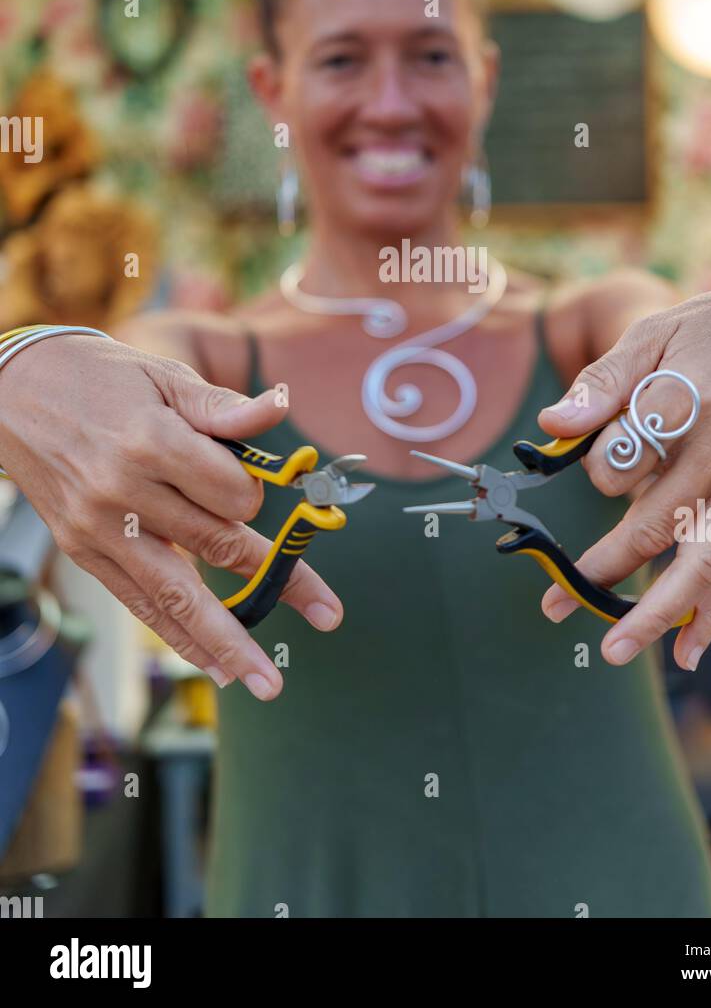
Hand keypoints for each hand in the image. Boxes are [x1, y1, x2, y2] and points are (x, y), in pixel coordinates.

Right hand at [0, 335, 343, 698]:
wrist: (15, 392)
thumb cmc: (103, 379)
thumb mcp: (164, 377)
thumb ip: (223, 407)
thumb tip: (282, 408)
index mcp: (150, 440)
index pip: (230, 491)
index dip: (255, 495)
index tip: (253, 486)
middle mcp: (123, 490)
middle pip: (217, 545)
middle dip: (279, 580)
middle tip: (330, 614)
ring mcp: (99, 527)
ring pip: (177, 594)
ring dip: (228, 641)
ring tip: (267, 682)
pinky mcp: (82, 550)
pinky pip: (138, 603)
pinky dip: (178, 636)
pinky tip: (212, 665)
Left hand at [537, 286, 710, 670]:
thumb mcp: (653, 334)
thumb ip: (602, 382)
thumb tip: (553, 425)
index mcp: (693, 400)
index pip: (629, 458)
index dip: (598, 470)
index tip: (590, 466)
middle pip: (661, 523)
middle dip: (605, 568)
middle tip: (556, 601)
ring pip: (705, 558)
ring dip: (659, 610)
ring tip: (616, 646)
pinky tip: (687, 649)